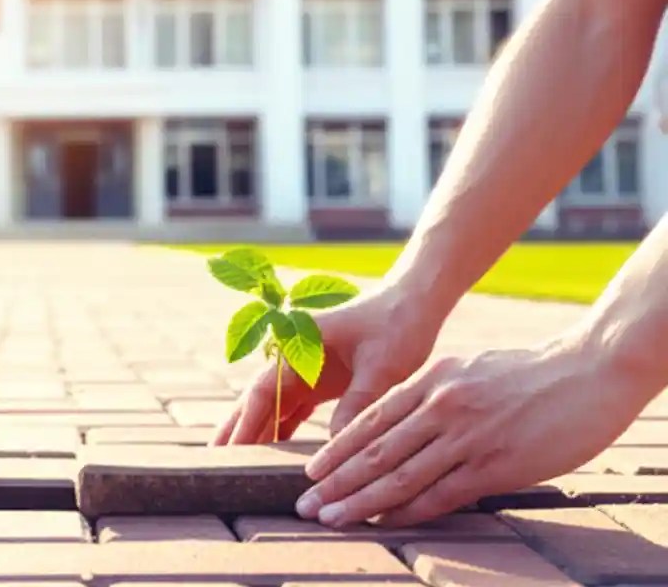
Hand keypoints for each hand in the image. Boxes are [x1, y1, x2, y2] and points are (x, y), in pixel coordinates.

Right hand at [213, 284, 440, 444]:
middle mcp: (295, 358)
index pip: (263, 390)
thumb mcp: (382, 365)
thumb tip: (338, 445)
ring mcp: (307, 371)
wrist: (414, 304)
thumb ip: (358, 402)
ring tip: (236, 464)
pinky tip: (271, 456)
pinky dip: (282, 432)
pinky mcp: (321, 383)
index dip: (246, 422)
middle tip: (214, 462)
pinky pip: (293, 411)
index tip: (230, 450)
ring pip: (273, 408)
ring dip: (258, 433)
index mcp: (299, 344)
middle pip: (258, 399)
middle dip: (238, 429)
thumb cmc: (397, 325)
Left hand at [295, 335, 652, 527]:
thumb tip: (400, 419)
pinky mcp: (494, 465)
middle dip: (336, 482)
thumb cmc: (526, 372)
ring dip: (361, 503)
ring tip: (330, 518)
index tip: (311, 472)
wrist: (586, 373)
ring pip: (400, 477)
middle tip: (305, 504)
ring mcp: (466, 437)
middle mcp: (440, 407)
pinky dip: (408, 511)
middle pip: (375, 452)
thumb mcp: (466, 369)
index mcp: (430, 380)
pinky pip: (440, 494)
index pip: (371, 420)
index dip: (338, 450)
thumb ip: (430, 393)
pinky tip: (384, 522)